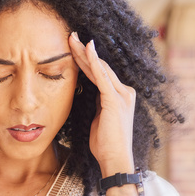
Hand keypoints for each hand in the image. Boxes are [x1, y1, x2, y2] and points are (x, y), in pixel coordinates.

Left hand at [68, 31, 134, 175]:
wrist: (115, 160)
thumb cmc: (105, 145)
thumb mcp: (99, 120)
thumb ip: (98, 106)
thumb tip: (91, 97)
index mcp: (120, 96)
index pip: (100, 73)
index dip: (87, 60)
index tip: (74, 48)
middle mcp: (124, 92)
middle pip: (100, 66)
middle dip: (83, 51)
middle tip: (70, 35)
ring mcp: (121, 95)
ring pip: (99, 68)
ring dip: (84, 52)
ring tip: (71, 38)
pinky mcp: (115, 100)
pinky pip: (102, 76)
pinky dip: (93, 61)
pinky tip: (86, 48)